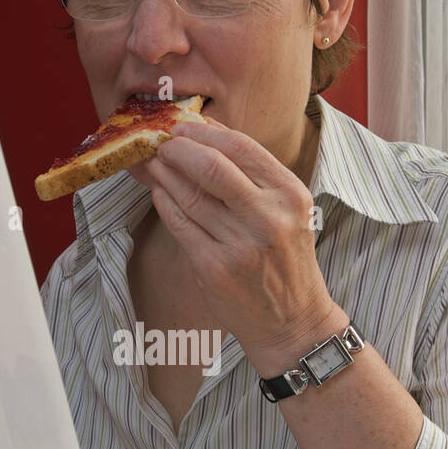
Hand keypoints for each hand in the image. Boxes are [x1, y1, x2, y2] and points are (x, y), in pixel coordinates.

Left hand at [147, 118, 334, 357]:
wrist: (292, 321)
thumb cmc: (285, 260)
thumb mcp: (287, 211)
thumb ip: (253, 175)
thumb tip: (206, 131)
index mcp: (290, 195)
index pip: (242, 147)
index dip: (205, 132)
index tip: (183, 127)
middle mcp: (268, 218)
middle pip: (212, 167)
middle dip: (179, 149)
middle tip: (163, 144)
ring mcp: (239, 246)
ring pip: (190, 195)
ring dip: (165, 174)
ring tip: (155, 164)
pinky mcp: (213, 268)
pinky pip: (179, 225)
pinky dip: (164, 203)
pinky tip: (160, 193)